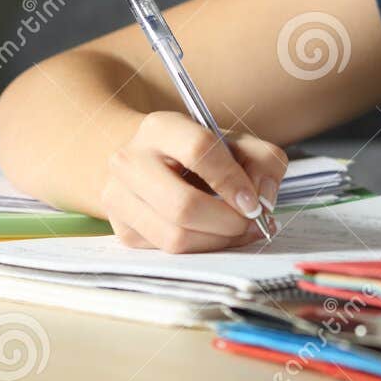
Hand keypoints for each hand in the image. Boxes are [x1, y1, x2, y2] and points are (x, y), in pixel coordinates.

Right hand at [99, 110, 288, 252]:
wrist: (150, 163)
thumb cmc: (201, 154)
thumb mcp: (236, 143)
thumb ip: (262, 161)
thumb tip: (262, 199)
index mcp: (160, 128)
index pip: (198, 150)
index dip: (232, 181)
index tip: (254, 203)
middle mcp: (129, 161)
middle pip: (183, 205)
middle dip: (228, 222)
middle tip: (251, 222)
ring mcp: (118, 197)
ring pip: (174, 236)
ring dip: (217, 241)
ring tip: (239, 231)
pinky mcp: (121, 229)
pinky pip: (166, 252)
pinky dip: (201, 250)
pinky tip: (215, 236)